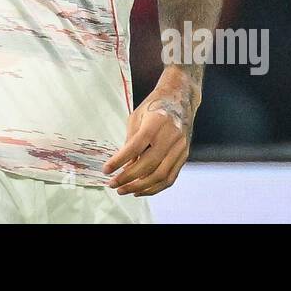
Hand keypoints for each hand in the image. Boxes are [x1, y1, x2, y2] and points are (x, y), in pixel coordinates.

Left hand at [103, 67, 199, 195]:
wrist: (179, 100)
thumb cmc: (154, 107)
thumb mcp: (136, 117)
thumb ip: (130, 141)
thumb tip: (122, 166)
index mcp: (157, 121)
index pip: (136, 146)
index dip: (120, 160)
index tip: (106, 170)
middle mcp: (171, 135)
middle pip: (149, 164)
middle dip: (128, 178)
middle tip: (113, 184)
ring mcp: (180, 147)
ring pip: (161, 175)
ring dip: (141, 187)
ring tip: (124, 190)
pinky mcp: (184, 156)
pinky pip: (170, 178)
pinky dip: (154, 188)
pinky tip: (140, 190)